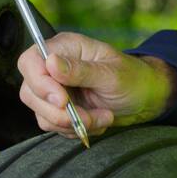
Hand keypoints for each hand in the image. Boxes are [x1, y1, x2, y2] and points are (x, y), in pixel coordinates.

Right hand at [17, 31, 176, 138]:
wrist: (145, 99)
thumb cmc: (134, 79)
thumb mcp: (112, 75)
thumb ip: (81, 71)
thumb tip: (51, 62)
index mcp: (66, 48)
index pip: (30, 62)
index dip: (40, 83)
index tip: (62, 101)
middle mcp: (54, 67)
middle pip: (30, 92)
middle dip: (61, 112)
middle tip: (90, 117)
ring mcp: (55, 89)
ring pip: (42, 113)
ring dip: (73, 123)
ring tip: (103, 117)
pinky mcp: (59, 109)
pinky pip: (53, 125)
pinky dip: (76, 129)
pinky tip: (98, 122)